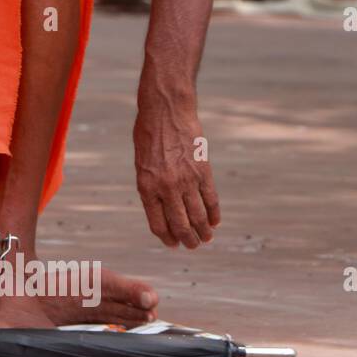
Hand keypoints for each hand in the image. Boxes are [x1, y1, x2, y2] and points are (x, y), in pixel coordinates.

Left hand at [133, 84, 220, 248]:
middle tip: (192, 246)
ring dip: (203, 232)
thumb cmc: (149, 136)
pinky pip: (211, 200)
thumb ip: (151, 187)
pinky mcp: (204, 171)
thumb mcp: (141, 164)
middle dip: (188, 240)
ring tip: (206, 239)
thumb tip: (162, 209)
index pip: (158, 224)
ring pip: (198, 216)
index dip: (167, 238)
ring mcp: (186, 180)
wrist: (166, 111)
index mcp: (146, 187)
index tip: (173, 244)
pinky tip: (215, 223)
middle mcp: (166, 187)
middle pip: (180, 225)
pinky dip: (214, 214)